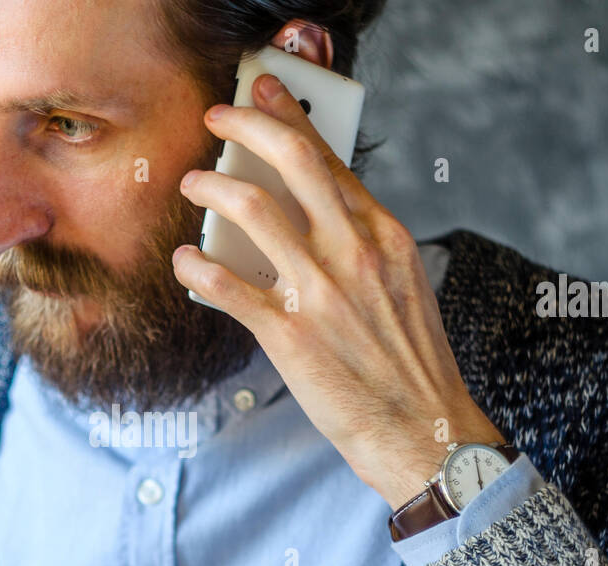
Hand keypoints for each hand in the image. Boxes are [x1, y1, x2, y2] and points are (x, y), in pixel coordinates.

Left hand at [172, 72, 504, 508]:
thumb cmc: (408, 361)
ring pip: (251, 209)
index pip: (330, 156)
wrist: (422, 429)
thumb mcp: (399, 284)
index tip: (262, 92)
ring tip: (193, 183)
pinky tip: (185, 260)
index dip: (288, 116)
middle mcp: (353, 250)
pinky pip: (225, 285)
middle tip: (216, 117)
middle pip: (291, 160)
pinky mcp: (288, 334)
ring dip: (211, 186)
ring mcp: (320, 290)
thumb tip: (311, 215)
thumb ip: (359, 243)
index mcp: (383, 234)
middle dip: (244, 124)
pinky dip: (195, 266)